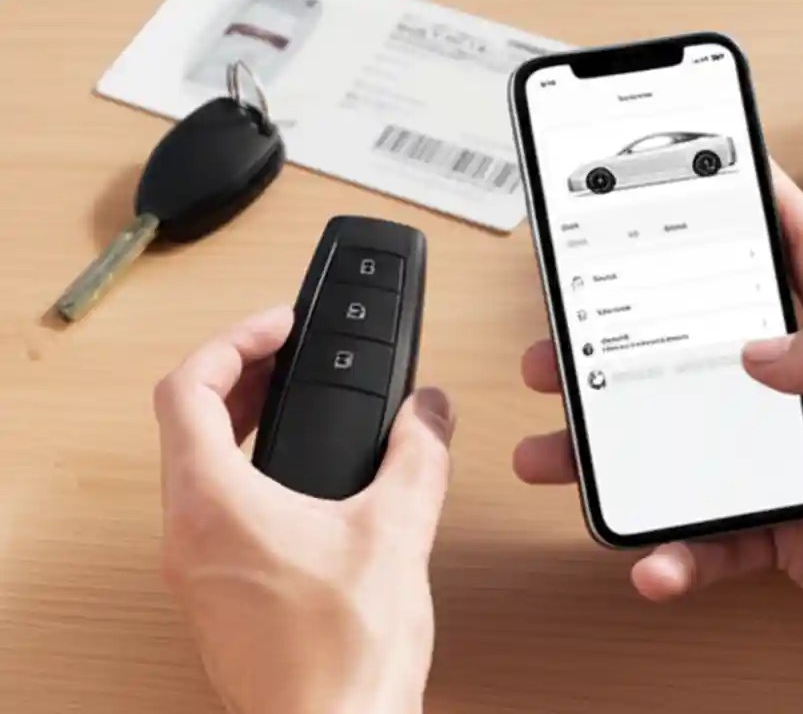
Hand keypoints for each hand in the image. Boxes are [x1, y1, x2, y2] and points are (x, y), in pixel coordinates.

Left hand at [154, 307, 453, 713]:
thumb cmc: (344, 658)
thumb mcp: (398, 531)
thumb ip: (418, 454)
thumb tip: (430, 412)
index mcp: (214, 505)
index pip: (188, 390)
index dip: (232, 342)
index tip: (277, 330)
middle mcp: (188, 537)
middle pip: (186, 428)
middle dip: (240, 382)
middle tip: (286, 363)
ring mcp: (196, 575)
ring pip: (196, 475)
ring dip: (241, 432)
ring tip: (292, 414)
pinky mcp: (218, 602)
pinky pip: (214, 517)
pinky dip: (249, 480)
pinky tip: (304, 492)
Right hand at [513, 167, 802, 710]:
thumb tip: (756, 351)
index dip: (770, 208)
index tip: (724, 169)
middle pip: (713, 355)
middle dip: (639, 345)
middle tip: (575, 340)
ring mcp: (795, 465)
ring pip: (689, 445)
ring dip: (625, 452)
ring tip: (562, 453)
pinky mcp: (781, 528)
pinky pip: (712, 533)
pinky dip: (677, 548)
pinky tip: (653, 561)